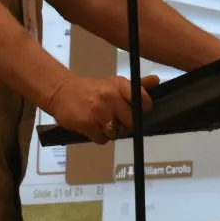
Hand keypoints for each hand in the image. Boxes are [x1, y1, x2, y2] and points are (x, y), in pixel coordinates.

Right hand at [45, 74, 159, 143]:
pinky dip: (99, 137)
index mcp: (118, 85)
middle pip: (131, 121)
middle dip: (126, 124)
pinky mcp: (87, 124)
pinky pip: (103, 139)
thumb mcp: (113, 84)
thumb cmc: (91, 89)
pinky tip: (93, 128)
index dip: (143, 108)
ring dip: (112, 132)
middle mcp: (111, 96)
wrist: (61, 92)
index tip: (137, 110)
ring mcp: (99, 111)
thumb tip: (157, 80)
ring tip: (103, 123)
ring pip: (118, 132)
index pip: (142, 99)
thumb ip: (136, 86)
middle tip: (116, 120)